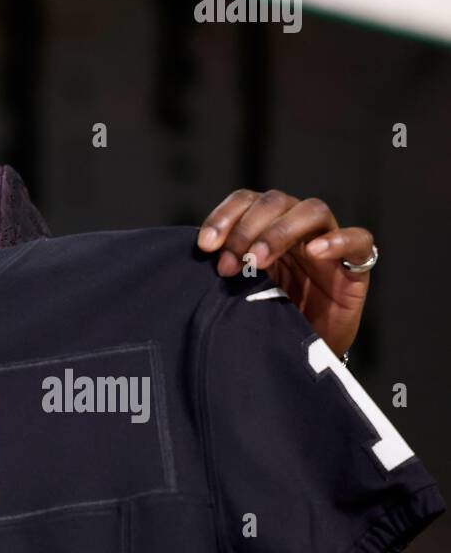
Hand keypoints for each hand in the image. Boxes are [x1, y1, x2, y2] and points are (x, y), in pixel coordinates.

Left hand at [196, 189, 374, 356]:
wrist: (302, 352)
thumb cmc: (267, 314)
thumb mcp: (240, 288)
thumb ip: (226, 265)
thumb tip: (195, 253)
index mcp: (265, 225)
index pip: (245, 200)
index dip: (224, 216)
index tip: (204, 246)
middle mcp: (296, 227)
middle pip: (274, 201)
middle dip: (245, 230)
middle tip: (228, 265)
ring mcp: (327, 242)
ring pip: (312, 210)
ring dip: (280, 232)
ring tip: (258, 261)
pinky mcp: (355, 265)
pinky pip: (358, 239)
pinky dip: (336, 240)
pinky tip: (314, 252)